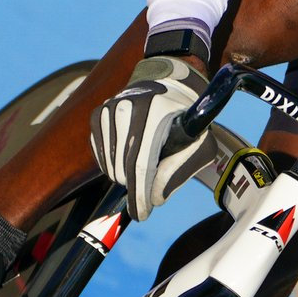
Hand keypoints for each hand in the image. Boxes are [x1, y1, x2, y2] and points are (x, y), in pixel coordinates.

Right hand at [90, 56, 216, 220]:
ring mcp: (109, 109)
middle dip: (134, 189)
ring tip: (142, 174)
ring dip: (124, 177)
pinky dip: (112, 165)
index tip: (142, 213)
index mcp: (156, 112)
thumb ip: (180, 171)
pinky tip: (128, 161)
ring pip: (110, 162)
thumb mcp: (199, 143)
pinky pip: (99, 153)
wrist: (169, 82)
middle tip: (143, 199)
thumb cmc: (187, 118)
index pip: (141, 162)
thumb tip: (155, 199)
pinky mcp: (98, 114)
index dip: (140, 193)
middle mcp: (128, 107)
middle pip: (123, 165)